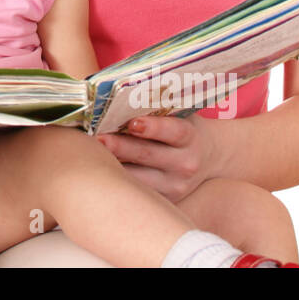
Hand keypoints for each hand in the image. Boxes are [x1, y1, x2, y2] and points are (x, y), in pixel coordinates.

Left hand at [99, 115, 220, 202]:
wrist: (207, 157)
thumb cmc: (181, 128)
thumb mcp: (179, 114)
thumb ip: (157, 108)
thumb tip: (120, 99)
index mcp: (190, 138)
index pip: (174, 132)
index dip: (153, 127)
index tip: (132, 123)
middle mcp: (185, 164)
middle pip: (148, 155)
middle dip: (121, 146)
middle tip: (98, 138)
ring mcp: (174, 186)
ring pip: (138, 177)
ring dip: (113, 165)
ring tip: (90, 155)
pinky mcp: (163, 200)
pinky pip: (136, 190)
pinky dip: (117, 180)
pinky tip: (98, 171)